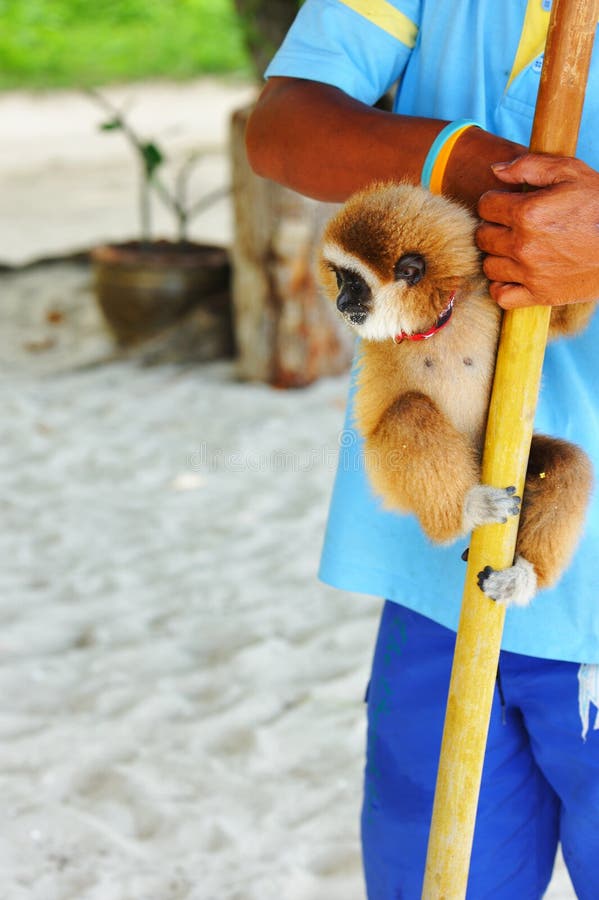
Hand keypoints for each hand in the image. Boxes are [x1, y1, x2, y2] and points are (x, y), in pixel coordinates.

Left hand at [476, 154, 598, 308]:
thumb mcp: (571, 173)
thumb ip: (530, 166)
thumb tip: (495, 170)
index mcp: (528, 212)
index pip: (485, 205)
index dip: (496, 200)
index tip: (509, 203)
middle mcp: (523, 245)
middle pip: (483, 236)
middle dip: (494, 226)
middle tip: (513, 225)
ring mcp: (530, 273)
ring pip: (489, 265)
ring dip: (498, 255)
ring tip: (517, 247)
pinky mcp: (539, 295)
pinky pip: (501, 296)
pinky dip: (502, 286)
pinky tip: (514, 274)